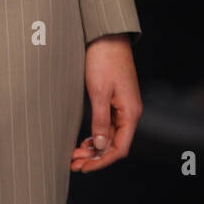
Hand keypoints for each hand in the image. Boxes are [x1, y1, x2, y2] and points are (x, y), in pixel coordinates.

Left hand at [70, 34, 141, 172]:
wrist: (107, 35)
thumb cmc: (103, 60)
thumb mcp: (99, 91)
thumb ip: (100, 121)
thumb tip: (99, 147)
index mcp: (130, 113)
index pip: (119, 148)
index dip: (101, 161)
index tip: (83, 168)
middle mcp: (129, 112)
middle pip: (114, 144)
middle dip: (94, 157)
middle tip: (72, 164)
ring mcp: (123, 106)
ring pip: (109, 135)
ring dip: (93, 147)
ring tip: (74, 155)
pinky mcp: (115, 99)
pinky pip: (107, 124)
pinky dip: (95, 134)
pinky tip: (83, 140)